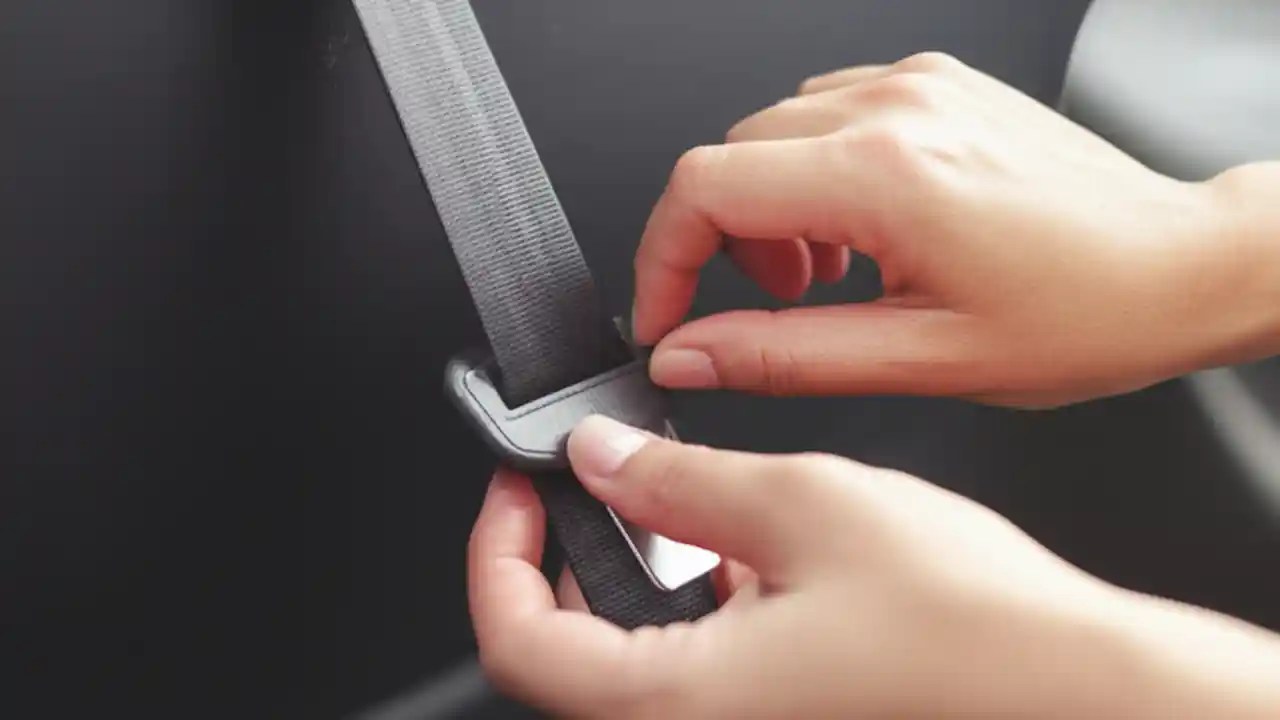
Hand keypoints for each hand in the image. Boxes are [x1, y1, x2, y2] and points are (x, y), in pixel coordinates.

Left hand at [467, 417, 1279, 718]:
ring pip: (637, 659)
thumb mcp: (804, 508)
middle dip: (572, 559)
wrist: (1078, 689)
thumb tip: (601, 457)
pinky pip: (702, 671)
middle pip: (570, 654)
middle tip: (593, 486)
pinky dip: (701, 608)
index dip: (497, 555)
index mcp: (683, 703)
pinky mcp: (784, 716)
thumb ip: (681, 482)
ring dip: (642, 579)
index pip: (518, 641)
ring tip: (693, 511)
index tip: (518, 489)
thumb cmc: (971, 623)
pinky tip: (756, 558)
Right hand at [632, 52, 1279, 406]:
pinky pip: (826, 115)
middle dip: (724, 245)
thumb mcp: (920, 360)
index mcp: (884, 175)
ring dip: (771, 210)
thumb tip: (691, 354)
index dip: (664, 260)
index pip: (705, 188)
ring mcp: (915, 88)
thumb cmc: (1085, 314)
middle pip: (729, 157)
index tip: (668, 315)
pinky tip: (862, 230)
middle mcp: (894, 110)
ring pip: (773, 134)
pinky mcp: (933, 86)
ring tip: (834, 275)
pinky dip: (813, 176)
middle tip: (782, 307)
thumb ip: (784, 356)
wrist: (1178, 264)